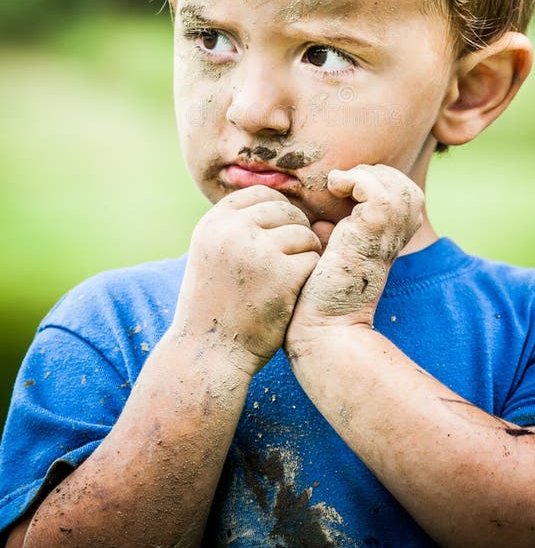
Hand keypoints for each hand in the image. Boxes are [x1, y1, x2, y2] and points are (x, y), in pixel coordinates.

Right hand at [171, 186, 321, 374]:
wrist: (208, 353)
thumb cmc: (215, 304)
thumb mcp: (213, 253)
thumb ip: (238, 226)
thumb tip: (280, 200)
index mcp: (214, 222)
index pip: (261, 194)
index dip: (278, 210)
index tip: (279, 234)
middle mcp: (233, 230)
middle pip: (287, 211)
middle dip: (296, 231)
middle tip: (290, 259)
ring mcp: (258, 251)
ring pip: (305, 234)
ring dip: (306, 253)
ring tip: (290, 277)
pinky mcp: (282, 275)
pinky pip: (313, 260)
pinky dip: (310, 274)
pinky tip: (295, 291)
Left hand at [286, 164, 422, 341]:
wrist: (324, 324)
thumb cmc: (322, 293)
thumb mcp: (336, 252)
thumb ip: (340, 228)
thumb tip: (326, 209)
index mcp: (396, 240)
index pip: (405, 193)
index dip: (379, 181)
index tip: (347, 187)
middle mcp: (399, 236)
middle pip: (404, 185)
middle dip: (374, 175)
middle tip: (343, 184)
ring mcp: (389, 233)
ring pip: (393, 183)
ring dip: (363, 175)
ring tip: (339, 185)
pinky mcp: (372, 230)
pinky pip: (374, 188)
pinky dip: (353, 179)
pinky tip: (335, 188)